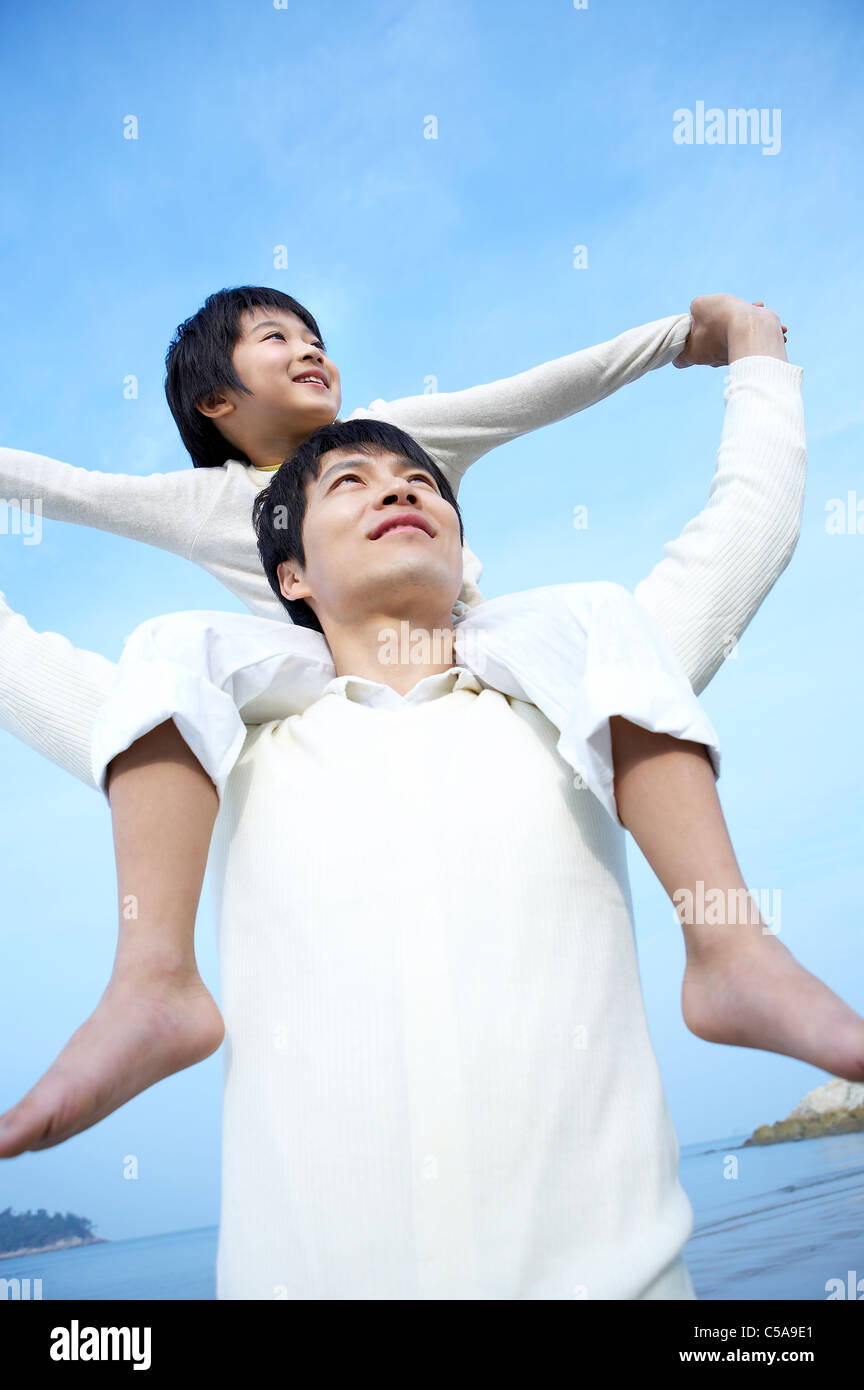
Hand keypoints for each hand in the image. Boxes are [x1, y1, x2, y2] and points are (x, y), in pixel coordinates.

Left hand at [673, 295, 787, 368]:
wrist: (754, 328)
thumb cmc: (723, 318)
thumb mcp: (699, 305)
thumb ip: (696, 307)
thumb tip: (702, 311)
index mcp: (694, 353)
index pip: (679, 359)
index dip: (680, 345)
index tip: (688, 330)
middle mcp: (711, 360)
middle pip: (704, 343)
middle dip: (710, 326)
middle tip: (716, 314)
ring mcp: (730, 356)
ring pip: (728, 335)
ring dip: (735, 320)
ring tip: (746, 307)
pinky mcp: (748, 351)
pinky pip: (746, 334)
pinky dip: (750, 321)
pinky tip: (758, 308)